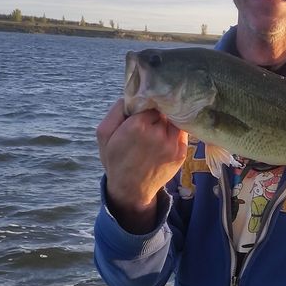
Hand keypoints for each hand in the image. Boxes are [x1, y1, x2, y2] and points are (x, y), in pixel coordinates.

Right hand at [96, 99, 187, 231]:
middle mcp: (157, 133)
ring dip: (168, 122)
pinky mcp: (181, 153)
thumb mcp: (104, 134)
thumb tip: (132, 95)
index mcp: (137, 126)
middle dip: (157, 113)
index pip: (149, 102)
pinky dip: (174, 133)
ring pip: (174, 120)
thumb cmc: (116, 160)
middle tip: (150, 122)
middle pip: (163, 110)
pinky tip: (164, 139)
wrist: (131, 189)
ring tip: (158, 130)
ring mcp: (172, 144)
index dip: (146, 105)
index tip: (142, 112)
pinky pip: (181, 133)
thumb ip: (115, 111)